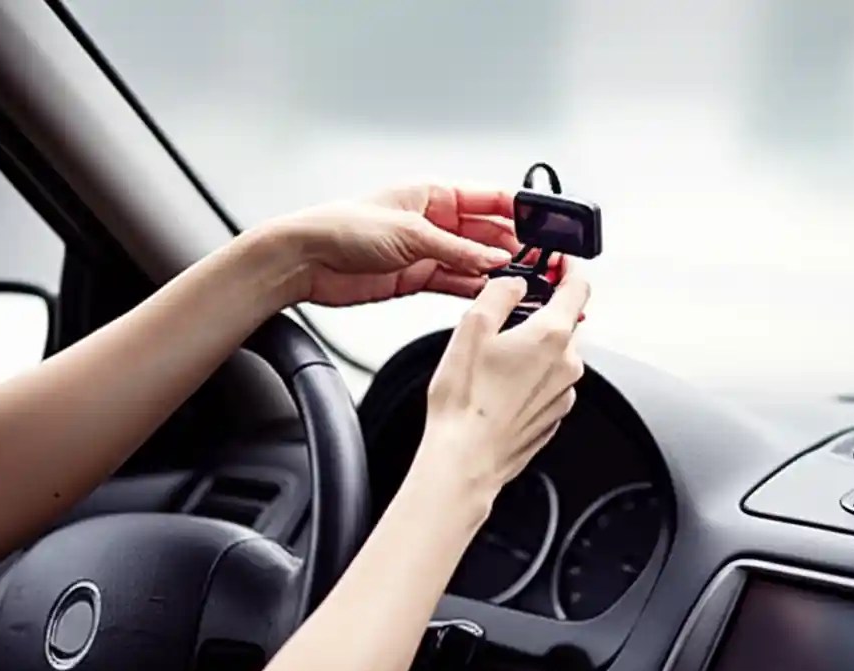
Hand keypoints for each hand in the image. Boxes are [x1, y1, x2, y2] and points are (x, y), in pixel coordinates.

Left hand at [244, 184, 568, 306]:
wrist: (304, 261)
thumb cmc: (342, 228)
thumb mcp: (409, 234)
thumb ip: (458, 250)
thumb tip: (496, 259)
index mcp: (434, 193)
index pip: (490, 198)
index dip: (521, 210)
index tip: (548, 223)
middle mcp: (435, 220)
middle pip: (489, 233)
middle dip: (516, 247)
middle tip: (544, 262)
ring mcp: (428, 250)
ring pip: (477, 261)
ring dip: (499, 272)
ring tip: (527, 283)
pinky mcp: (418, 277)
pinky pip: (458, 282)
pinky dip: (477, 289)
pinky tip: (496, 295)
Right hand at [412, 271, 591, 505]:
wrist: (465, 459)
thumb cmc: (465, 402)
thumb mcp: (472, 328)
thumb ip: (499, 293)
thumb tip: (515, 283)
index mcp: (552, 336)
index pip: (578, 288)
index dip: (569, 269)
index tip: (560, 263)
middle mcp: (567, 364)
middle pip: (564, 322)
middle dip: (540, 313)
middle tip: (506, 317)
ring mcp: (564, 392)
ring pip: (556, 354)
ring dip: (533, 348)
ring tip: (494, 360)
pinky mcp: (555, 415)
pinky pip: (549, 382)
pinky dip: (531, 376)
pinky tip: (501, 386)